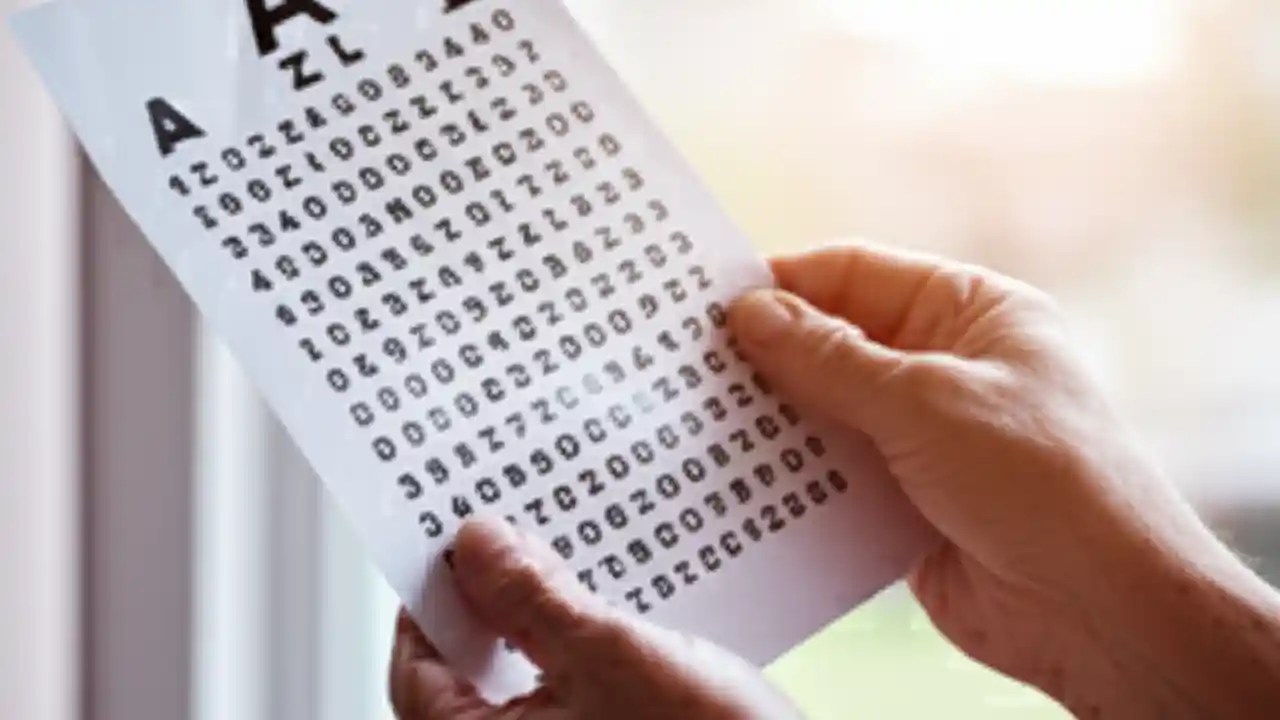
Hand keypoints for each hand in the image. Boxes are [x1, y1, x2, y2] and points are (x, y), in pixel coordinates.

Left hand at [388, 519, 799, 719]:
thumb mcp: (612, 655)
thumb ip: (532, 597)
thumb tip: (477, 544)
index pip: (419, 671)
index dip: (432, 597)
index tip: (456, 539)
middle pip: (468, 675)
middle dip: (490, 603)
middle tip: (514, 542)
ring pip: (521, 682)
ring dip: (537, 623)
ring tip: (562, 569)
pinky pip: (566, 694)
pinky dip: (574, 650)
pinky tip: (604, 611)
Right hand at [729, 242, 1279, 717]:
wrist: (1098, 608)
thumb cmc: (1040, 479)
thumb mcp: (925, 400)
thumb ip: (830, 358)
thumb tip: (751, 313)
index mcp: (970, 313)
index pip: (857, 275)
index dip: (785, 284)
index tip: (709, 300)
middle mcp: (946, 367)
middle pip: (835, 344)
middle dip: (770, 355)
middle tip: (689, 364)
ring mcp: (925, 438)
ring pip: (828, 414)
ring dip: (776, 421)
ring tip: (698, 420)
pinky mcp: (905, 502)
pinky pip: (834, 477)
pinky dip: (793, 479)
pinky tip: (739, 481)